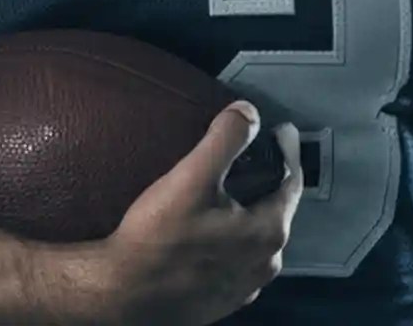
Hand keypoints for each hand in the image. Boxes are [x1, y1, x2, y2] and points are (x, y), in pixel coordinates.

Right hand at [98, 101, 303, 325]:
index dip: (288, 151)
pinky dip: (232, 239)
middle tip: (251, 159)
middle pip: (276, 212)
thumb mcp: (191, 178)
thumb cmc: (158, 238)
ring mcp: (245, 287)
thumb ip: (225, 139)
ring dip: (249, 214)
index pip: (292, 182)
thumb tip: (248, 112)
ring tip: (229, 192)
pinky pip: (238, 261)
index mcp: (269, 233)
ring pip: (256, 239)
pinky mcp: (222, 301)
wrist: (120, 297)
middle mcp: (266, 264)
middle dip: (268, 183)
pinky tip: (211, 231)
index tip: (280, 130)